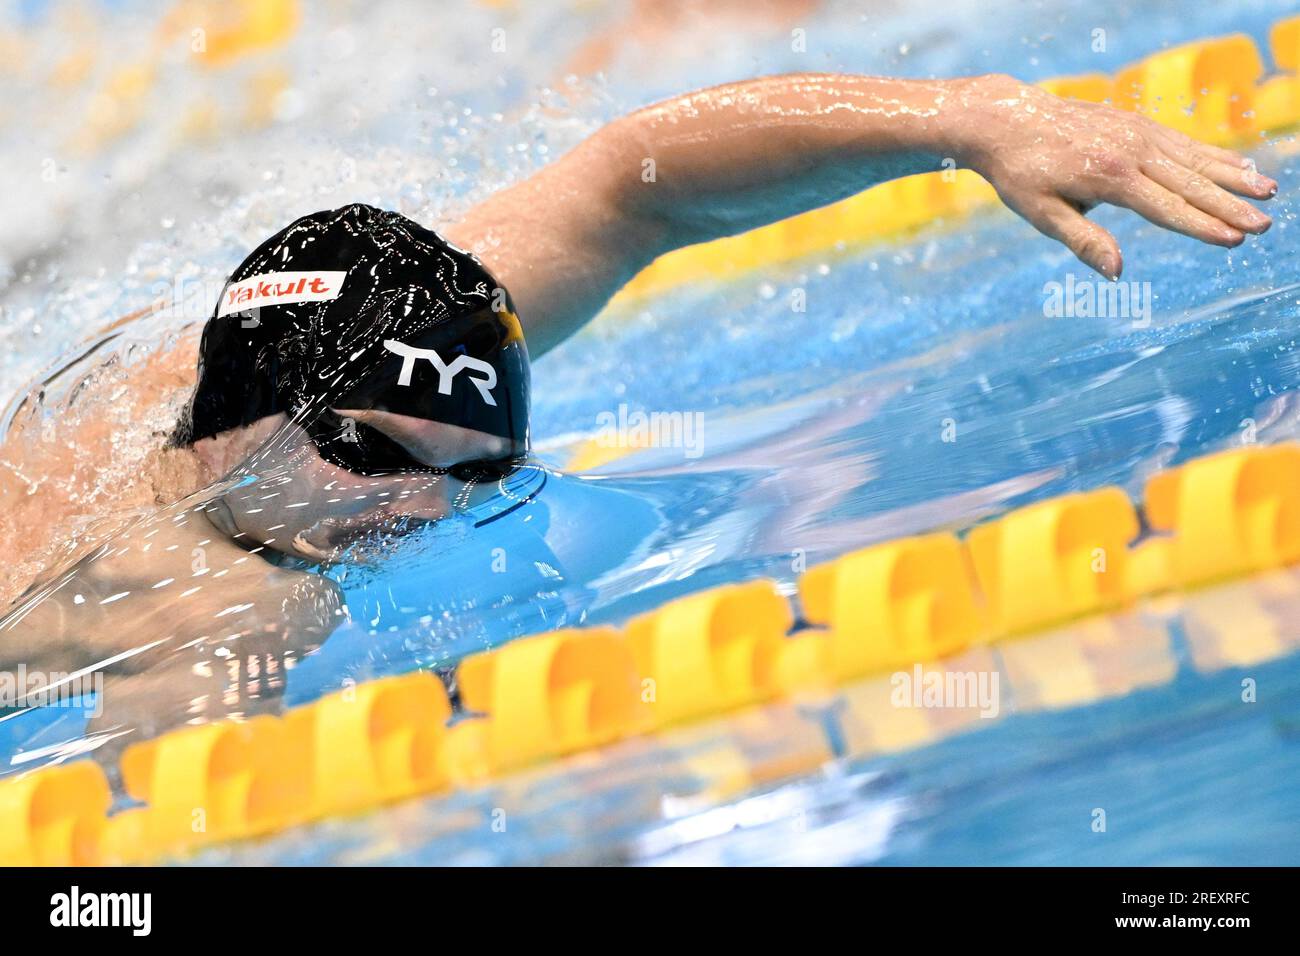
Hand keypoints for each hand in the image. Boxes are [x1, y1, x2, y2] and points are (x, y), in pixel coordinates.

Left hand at [952, 74, 1276, 278]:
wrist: (1008, 119)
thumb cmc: (1020, 174)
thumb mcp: (1042, 214)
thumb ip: (1083, 241)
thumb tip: (1118, 271)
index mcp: (1109, 177)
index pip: (1165, 207)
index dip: (1201, 225)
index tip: (1234, 239)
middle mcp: (1130, 150)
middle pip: (1189, 183)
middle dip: (1229, 205)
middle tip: (1266, 225)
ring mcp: (1136, 132)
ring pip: (1194, 158)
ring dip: (1233, 176)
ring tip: (1269, 192)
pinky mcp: (1136, 123)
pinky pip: (1182, 143)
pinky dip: (1213, 155)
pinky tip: (1237, 167)